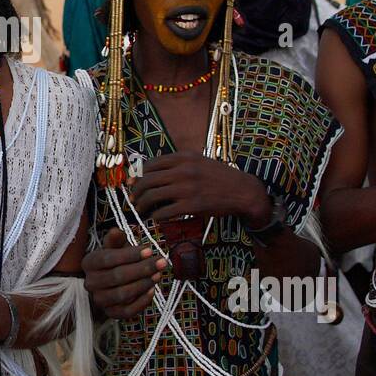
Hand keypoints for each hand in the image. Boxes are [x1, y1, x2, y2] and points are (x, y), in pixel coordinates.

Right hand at [82, 227, 166, 319]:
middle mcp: (90, 283)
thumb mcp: (114, 246)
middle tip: (161, 262)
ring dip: (143, 284)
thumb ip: (116, 239)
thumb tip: (116, 231)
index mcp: (89, 263)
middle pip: (117, 277)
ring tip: (157, 275)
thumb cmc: (115, 260)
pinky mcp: (110, 313)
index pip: (108, 259)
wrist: (111, 281)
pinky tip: (152, 290)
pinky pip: (127, 311)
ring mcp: (99, 300)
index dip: (130, 255)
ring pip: (122, 294)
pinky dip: (141, 302)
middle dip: (142, 269)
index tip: (149, 250)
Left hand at [129, 152, 269, 223]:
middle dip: (136, 191)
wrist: (242, 190)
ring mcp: (187, 188)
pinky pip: (165, 212)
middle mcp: (183, 170)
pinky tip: (155, 218)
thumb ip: (177, 165)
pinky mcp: (192, 206)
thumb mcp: (198, 162)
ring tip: (140, 210)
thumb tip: (150, 172)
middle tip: (133, 199)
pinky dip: (156, 216)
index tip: (134, 183)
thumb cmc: (218, 177)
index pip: (151, 164)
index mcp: (183, 157)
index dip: (139, 175)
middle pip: (147, 180)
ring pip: (153, 196)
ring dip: (142, 205)